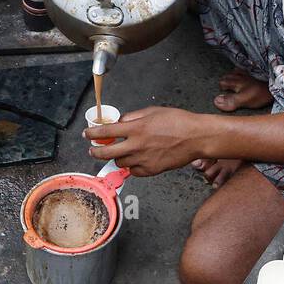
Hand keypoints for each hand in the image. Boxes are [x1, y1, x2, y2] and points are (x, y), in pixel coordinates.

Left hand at [85, 106, 211, 176]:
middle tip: (93, 151)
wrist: (195, 137)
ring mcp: (143, 160)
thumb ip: (133, 117)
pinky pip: (133, 171)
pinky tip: (137, 160)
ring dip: (118, 157)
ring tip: (123, 152)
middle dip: (95, 153)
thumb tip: (120, 122)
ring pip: (120, 163)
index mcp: (135, 128)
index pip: (106, 132)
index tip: (87, 134)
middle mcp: (136, 145)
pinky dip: (132, 166)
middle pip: (106, 153)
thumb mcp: (152, 112)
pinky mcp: (151, 170)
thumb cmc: (177, 121)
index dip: (93, 133)